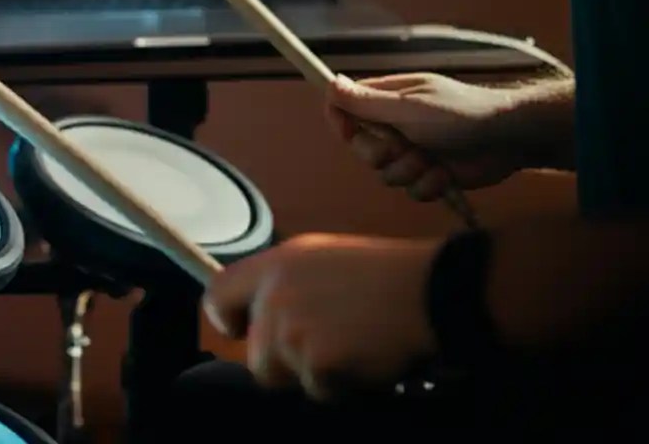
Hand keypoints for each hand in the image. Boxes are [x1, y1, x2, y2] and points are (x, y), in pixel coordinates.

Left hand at [203, 233, 439, 400]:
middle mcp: (276, 293)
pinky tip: (364, 358)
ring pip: (281, 375)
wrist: (430, 292)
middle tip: (325, 347)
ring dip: (312, 374)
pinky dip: (340, 385)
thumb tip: (261, 313)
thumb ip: (285, 282)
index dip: (225, 318)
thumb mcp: (323, 258)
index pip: (218, 294)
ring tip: (349, 348)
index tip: (240, 330)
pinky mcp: (316, 358)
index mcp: (277, 263)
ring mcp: (293, 327)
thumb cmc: (385, 277)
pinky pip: (316, 390)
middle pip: (254, 353)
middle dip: (284, 361)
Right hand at [325, 73, 522, 200]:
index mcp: (387, 100)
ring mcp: (413, 151)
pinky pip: (411, 190)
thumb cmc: (460, 112)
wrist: (508, 139)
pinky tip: (446, 174)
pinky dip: (429, 185)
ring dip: (410, 171)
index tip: (347, 130)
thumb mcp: (408, 105)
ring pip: (386, 175)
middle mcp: (396, 125)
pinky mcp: (430, 174)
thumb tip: (330, 84)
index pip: (345, 109)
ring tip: (433, 159)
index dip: (340, 121)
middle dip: (381, 155)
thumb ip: (367, 101)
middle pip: (361, 149)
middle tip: (402, 146)